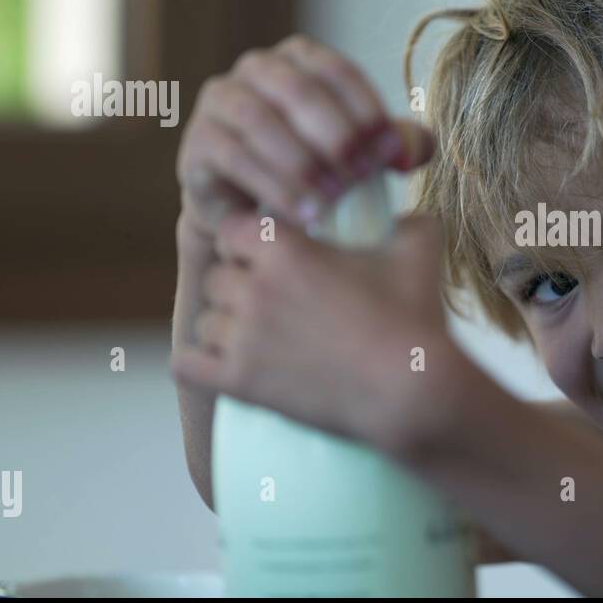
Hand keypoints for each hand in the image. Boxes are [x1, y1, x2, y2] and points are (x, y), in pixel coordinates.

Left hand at [170, 208, 466, 455]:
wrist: (410, 390)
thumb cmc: (415, 317)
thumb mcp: (417, 251)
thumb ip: (406, 219)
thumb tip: (407, 212)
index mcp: (285, 249)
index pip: (231, 229)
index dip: (248, 241)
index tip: (269, 256)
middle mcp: (254, 289)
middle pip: (215, 277)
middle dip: (238, 287)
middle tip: (269, 302)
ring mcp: (243, 338)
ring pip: (204, 322)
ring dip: (225, 328)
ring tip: (256, 339)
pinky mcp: (241, 382)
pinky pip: (185, 365)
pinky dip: (198, 364)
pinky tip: (221, 365)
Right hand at [175, 33, 431, 239]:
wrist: (259, 211)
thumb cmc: (320, 171)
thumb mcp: (363, 154)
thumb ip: (395, 144)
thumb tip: (415, 151)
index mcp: (301, 58)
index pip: (338, 71)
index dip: (369, 112)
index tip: (394, 158)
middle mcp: (256, 68)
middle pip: (298, 91)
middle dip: (336, 136)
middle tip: (363, 179)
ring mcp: (221, 100)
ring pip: (260, 121)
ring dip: (302, 163)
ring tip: (334, 203)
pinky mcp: (198, 141)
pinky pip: (232, 157)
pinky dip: (271, 186)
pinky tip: (301, 215)